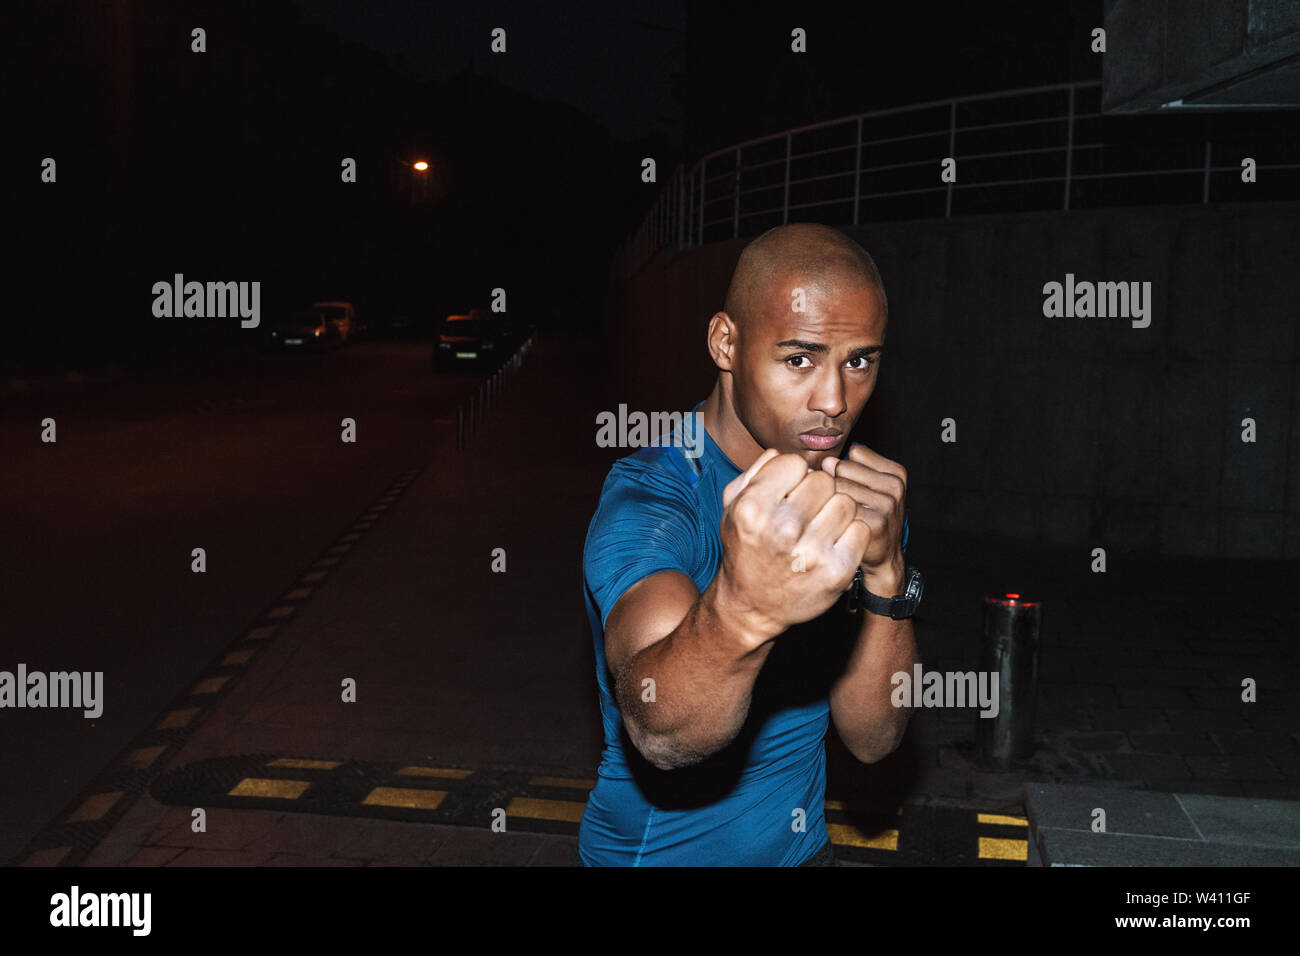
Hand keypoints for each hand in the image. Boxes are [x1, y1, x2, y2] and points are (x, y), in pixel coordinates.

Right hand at [715, 449, 870, 645]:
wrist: (752, 606)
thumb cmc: (745, 549)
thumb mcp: (732, 508)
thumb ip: (754, 473)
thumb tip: (781, 454)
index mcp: (754, 507)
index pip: (796, 463)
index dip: (793, 476)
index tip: (787, 493)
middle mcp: (783, 528)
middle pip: (824, 481)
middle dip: (816, 492)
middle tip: (804, 513)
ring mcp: (812, 552)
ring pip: (846, 502)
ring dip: (835, 512)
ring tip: (818, 528)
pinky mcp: (837, 572)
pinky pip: (860, 530)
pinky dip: (849, 534)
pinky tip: (832, 543)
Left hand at [820, 443, 906, 593]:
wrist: (883, 556)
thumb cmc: (869, 516)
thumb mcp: (866, 486)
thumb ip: (847, 467)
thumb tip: (825, 461)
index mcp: (896, 473)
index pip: (855, 453)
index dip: (845, 469)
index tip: (851, 486)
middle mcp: (895, 487)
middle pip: (843, 467)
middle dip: (836, 483)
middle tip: (842, 503)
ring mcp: (887, 505)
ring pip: (837, 486)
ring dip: (831, 500)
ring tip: (839, 513)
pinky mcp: (874, 523)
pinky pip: (836, 507)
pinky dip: (830, 515)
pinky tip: (838, 524)